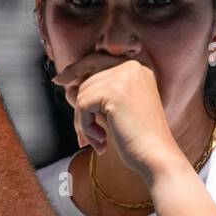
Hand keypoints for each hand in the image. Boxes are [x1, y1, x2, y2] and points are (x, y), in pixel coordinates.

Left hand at [51, 53, 183, 181]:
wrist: (156, 156)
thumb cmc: (138, 138)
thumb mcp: (113, 111)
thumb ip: (93, 96)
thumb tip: (66, 86)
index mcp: (138, 68)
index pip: (97, 59)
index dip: (76, 69)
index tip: (59, 80)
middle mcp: (133, 67)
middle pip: (87, 79)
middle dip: (80, 108)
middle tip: (81, 135)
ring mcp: (124, 77)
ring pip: (82, 94)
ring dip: (84, 122)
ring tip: (99, 140)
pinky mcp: (115, 91)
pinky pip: (83, 105)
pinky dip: (86, 126)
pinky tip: (101, 140)